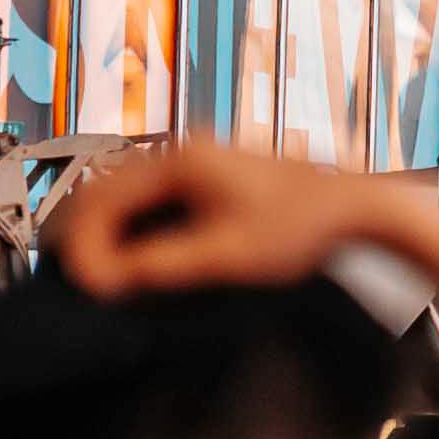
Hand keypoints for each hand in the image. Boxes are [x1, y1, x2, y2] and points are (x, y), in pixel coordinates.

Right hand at [53, 141, 398, 297]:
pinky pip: (151, 202)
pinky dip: (136, 231)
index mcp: (180, 160)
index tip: (84, 285)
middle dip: (88, 240)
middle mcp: (182, 152)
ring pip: (126, 199)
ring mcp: (195, 163)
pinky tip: (138, 262)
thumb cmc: (301, 225)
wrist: (354, 210)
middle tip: (84, 284)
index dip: (85, 247)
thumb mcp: (224, 255)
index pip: (101, 200)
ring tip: (105, 279)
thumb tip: (108, 278)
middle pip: (106, 194)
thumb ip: (162, 265)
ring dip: (110, 237)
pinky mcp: (208, 179)